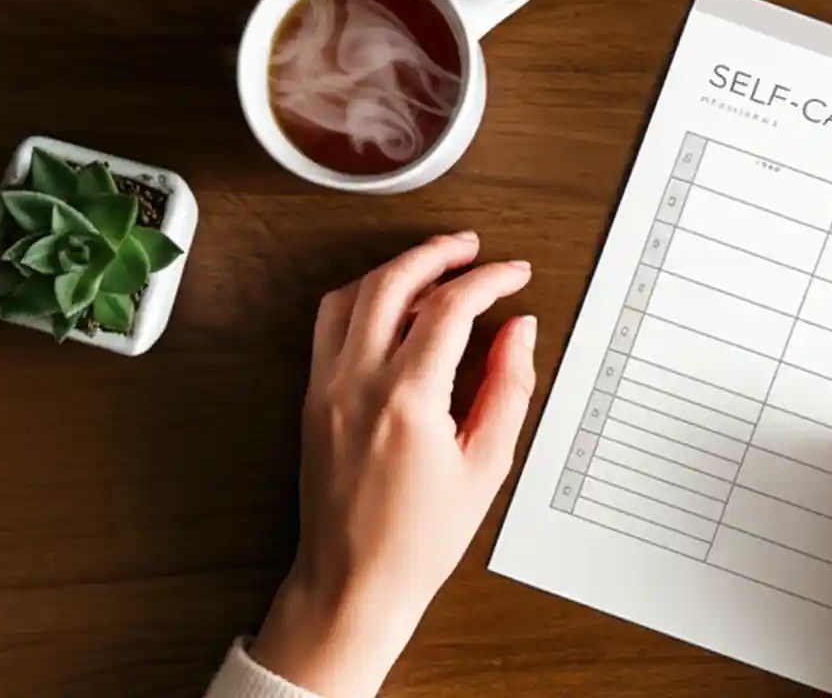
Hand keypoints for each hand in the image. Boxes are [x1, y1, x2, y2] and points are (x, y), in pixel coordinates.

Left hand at [251, 232, 536, 696]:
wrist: (354, 581)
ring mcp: (326, 388)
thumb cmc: (419, 538)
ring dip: (394, 269)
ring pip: (351, 295)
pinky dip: (363, 298)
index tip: (514, 275)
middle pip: (391, 282)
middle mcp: (356, 384)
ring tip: (434, 267)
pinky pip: (330, 324)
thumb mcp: (487, 465)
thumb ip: (508, 387)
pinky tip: (391, 305)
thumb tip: (518, 331)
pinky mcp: (312, 399)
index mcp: (406, 400)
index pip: (450, 308)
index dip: (489, 280)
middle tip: (472, 250)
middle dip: (437, 254)